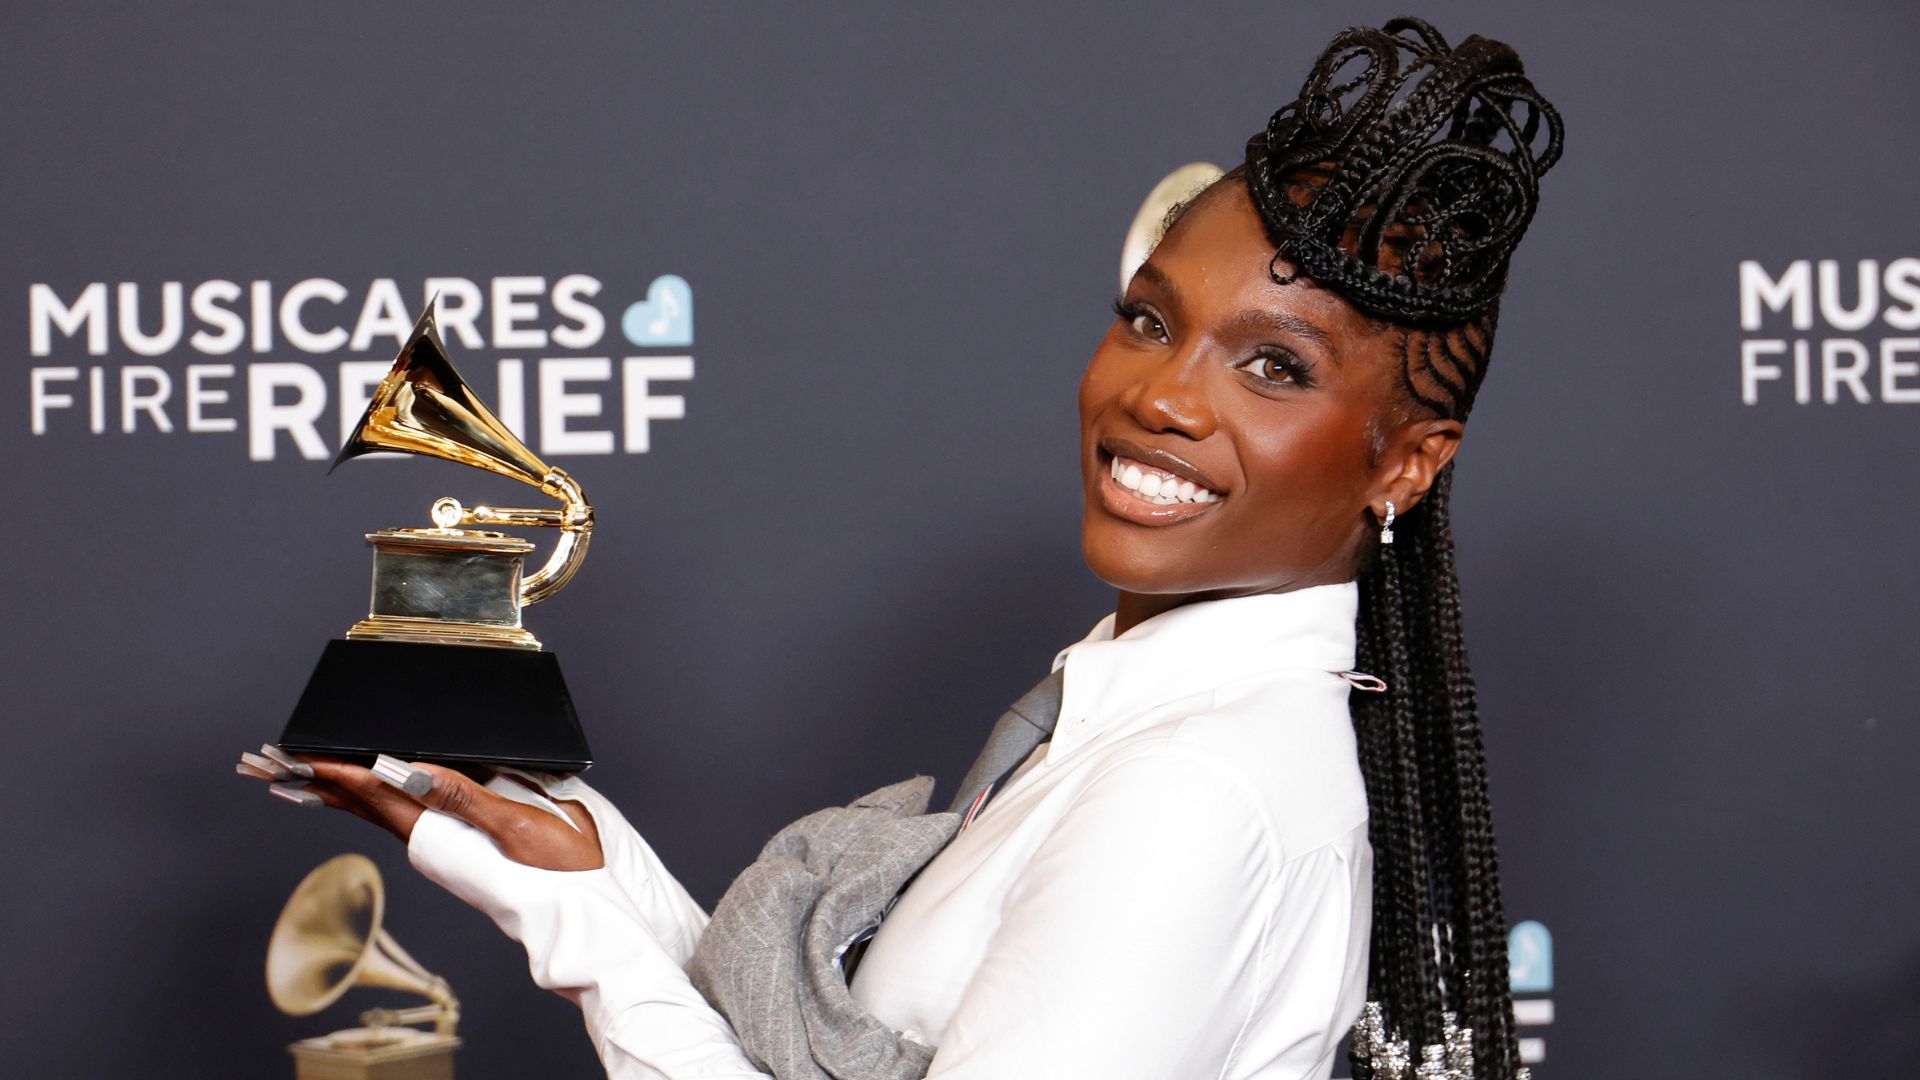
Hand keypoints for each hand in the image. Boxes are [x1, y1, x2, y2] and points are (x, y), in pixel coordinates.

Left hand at [238, 748, 603, 870]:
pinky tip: (376, 788)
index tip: (295, 754)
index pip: (374, 793)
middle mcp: (434, 840)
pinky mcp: (464, 842)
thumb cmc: (559, 870)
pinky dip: (379, 796)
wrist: (587, 909)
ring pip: (380, 810)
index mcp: (440, 833)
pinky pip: (408, 813)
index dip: (333, 770)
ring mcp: (446, 843)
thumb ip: (460, 798)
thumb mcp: (515, 826)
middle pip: (361, 805)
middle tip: (269, 764)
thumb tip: (404, 769)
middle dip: (315, 783)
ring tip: (302, 773)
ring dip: (339, 789)